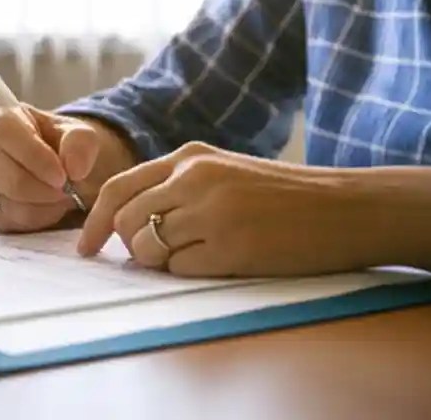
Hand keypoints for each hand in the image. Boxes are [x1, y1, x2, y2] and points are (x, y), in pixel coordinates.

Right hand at [0, 101, 100, 232]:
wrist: (56, 167)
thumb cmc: (62, 144)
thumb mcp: (81, 135)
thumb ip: (81, 143)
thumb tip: (74, 169)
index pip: (4, 132)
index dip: (34, 156)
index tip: (62, 176)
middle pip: (6, 176)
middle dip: (44, 190)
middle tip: (69, 191)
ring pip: (8, 203)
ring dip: (43, 206)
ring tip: (62, 196)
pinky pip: (7, 221)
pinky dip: (35, 219)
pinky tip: (48, 207)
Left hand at [76, 142, 368, 276]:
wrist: (344, 208)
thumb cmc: (285, 195)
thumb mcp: (225, 170)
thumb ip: (178, 185)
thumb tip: (129, 224)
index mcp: (189, 157)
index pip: (118, 187)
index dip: (95, 222)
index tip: (86, 247)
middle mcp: (193, 179)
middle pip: (126, 221)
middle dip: (129, 247)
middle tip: (151, 257)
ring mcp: (211, 212)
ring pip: (148, 250)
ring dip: (160, 262)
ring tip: (196, 256)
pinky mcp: (230, 247)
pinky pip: (180, 270)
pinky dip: (189, 273)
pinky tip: (220, 262)